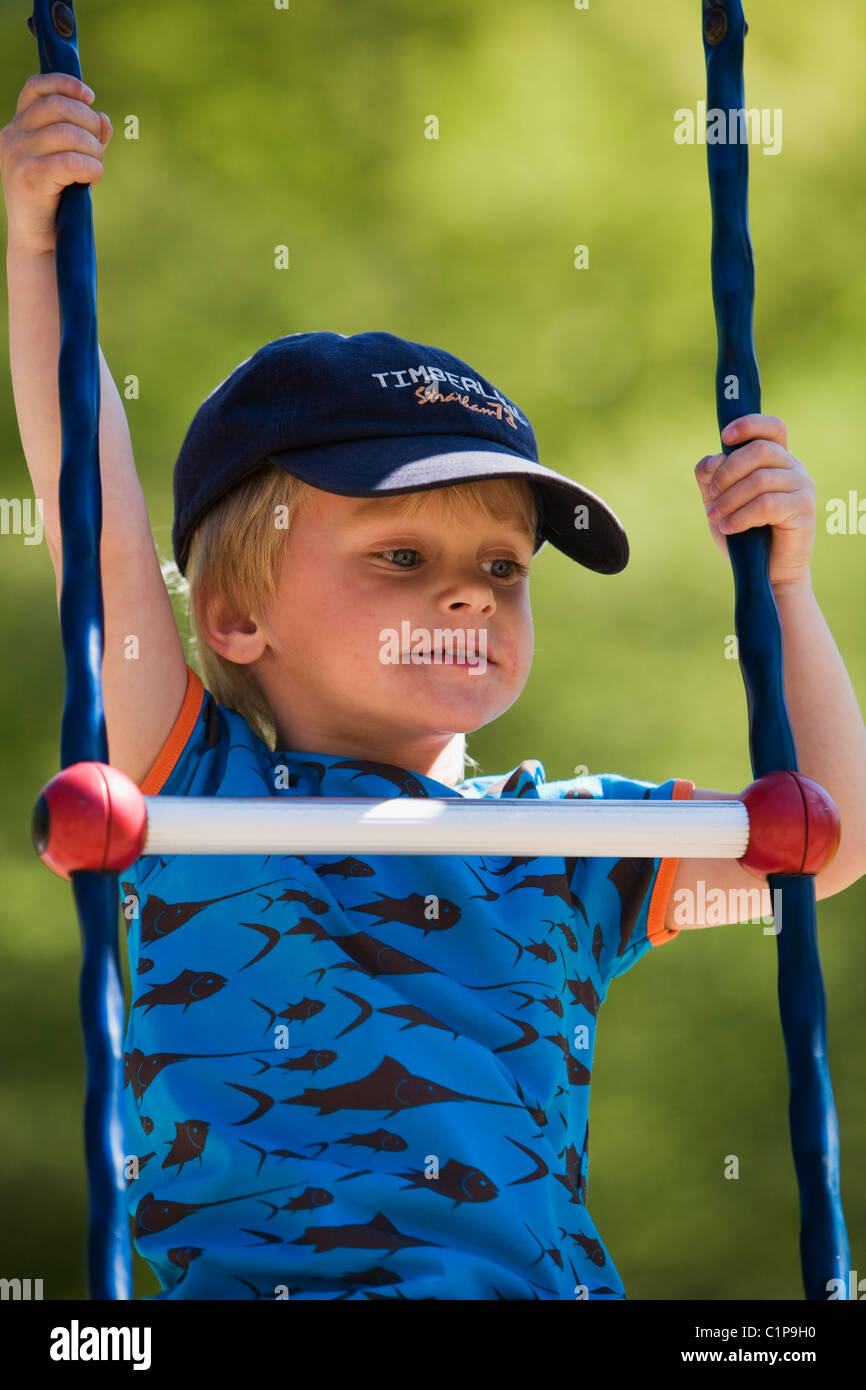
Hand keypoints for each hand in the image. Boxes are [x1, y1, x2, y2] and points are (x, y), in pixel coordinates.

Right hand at [0, 72, 111, 257]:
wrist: (40, 243)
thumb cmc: (57, 202)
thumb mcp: (71, 163)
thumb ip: (85, 138)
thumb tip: (103, 117)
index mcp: (18, 127)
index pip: (36, 88)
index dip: (65, 85)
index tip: (90, 97)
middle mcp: (12, 136)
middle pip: (59, 107)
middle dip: (89, 123)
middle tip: (98, 149)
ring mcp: (17, 155)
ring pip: (68, 133)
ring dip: (93, 149)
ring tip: (96, 166)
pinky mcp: (29, 177)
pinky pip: (70, 160)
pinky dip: (90, 167)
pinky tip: (92, 178)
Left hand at [694, 414, 814, 588]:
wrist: (765, 571)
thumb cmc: (744, 533)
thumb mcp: (719, 501)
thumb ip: (711, 478)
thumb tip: (712, 459)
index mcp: (776, 459)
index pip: (771, 427)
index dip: (749, 425)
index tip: (724, 438)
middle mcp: (793, 467)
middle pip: (759, 450)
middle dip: (727, 472)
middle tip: (710, 496)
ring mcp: (802, 487)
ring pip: (759, 479)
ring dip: (729, 499)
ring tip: (715, 517)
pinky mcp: (804, 510)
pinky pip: (766, 504)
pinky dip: (741, 516)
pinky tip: (729, 528)